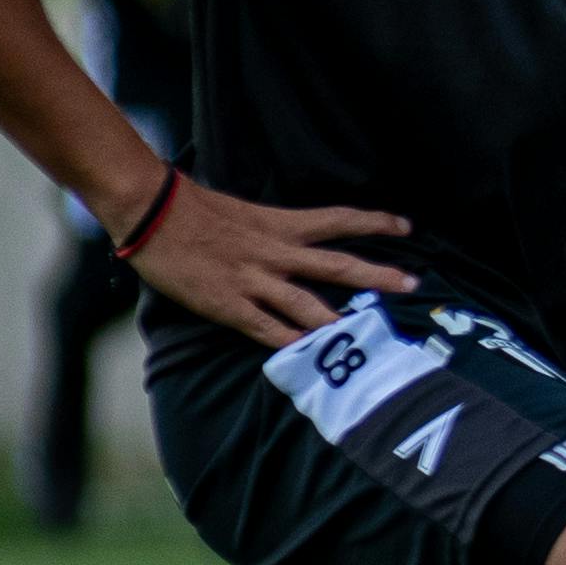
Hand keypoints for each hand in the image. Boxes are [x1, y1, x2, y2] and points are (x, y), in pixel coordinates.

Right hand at [128, 176, 413, 348]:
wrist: (151, 212)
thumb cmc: (193, 208)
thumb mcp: (246, 213)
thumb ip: (274, 229)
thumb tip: (297, 241)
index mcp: (281, 224)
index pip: (339, 220)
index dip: (375, 222)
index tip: (407, 227)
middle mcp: (276, 253)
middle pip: (339, 265)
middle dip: (378, 276)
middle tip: (413, 284)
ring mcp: (254, 281)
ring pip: (308, 304)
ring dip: (339, 322)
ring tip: (366, 336)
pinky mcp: (229, 305)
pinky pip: (266, 329)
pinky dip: (288, 343)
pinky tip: (308, 356)